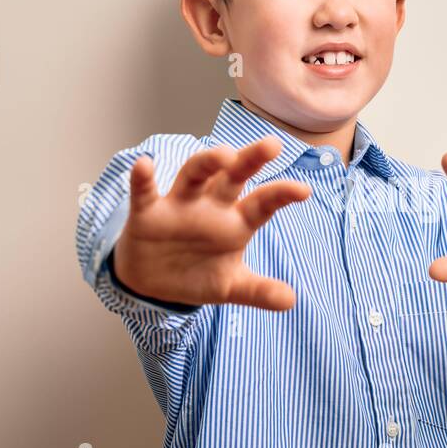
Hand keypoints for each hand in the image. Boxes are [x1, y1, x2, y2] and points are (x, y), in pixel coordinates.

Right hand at [112, 138, 311, 310]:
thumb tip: (290, 301)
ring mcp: (179, 206)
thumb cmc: (197, 273)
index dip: (281, 195)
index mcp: (236, 221)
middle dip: (250, 160)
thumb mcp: (230, 287)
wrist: (153, 284)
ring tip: (224, 155)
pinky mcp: (147, 214)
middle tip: (272, 146)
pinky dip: (142, 179)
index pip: (263, 203)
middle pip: (233, 176)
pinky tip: (144, 165)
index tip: (304, 191)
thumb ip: (258, 291)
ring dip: (207, 162)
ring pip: (194, 174)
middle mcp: (211, 206)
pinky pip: (144, 193)